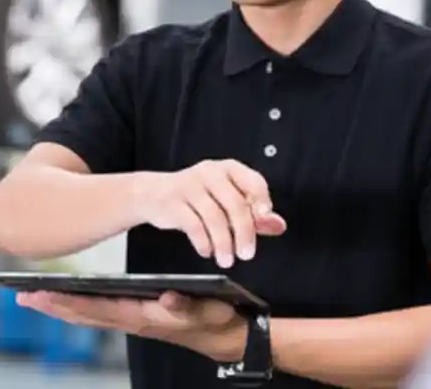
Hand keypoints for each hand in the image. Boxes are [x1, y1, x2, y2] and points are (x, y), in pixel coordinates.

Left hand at [18, 290, 247, 362]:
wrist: (226, 335)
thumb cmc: (216, 319)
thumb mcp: (205, 310)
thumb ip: (185, 306)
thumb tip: (166, 298)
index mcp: (141, 317)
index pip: (95, 310)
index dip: (67, 302)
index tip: (41, 294)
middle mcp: (130, 321)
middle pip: (82, 314)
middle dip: (52, 305)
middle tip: (21, 295)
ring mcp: (130, 320)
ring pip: (86, 315)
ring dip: (59, 306)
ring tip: (33, 296)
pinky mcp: (134, 316)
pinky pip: (97, 313)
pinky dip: (76, 306)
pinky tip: (64, 298)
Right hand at [133, 160, 286, 266]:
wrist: (153, 194)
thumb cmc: (195, 198)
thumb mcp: (225, 201)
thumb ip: (253, 214)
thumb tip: (277, 225)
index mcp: (229, 169)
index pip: (253, 182)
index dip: (262, 202)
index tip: (264, 221)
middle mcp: (210, 173)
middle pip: (235, 204)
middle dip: (244, 233)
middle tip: (247, 253)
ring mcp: (190, 185)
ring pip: (214, 217)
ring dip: (223, 243)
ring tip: (226, 259)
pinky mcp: (173, 201)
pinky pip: (192, 224)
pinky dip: (203, 242)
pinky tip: (206, 251)